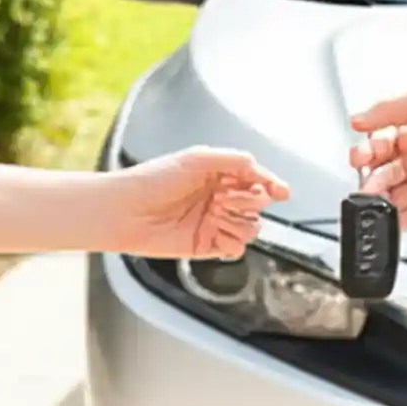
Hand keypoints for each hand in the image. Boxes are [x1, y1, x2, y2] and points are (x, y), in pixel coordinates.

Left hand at [112, 146, 289, 258]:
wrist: (125, 211)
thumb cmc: (153, 180)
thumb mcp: (196, 159)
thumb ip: (232, 160)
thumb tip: (258, 166)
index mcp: (219, 175)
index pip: (257, 179)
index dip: (271, 184)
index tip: (281, 191)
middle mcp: (220, 198)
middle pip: (259, 203)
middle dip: (249, 200)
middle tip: (224, 198)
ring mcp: (216, 222)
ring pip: (252, 226)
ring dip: (240, 220)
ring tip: (215, 214)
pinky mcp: (208, 244)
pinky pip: (237, 246)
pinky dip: (233, 241)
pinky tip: (217, 232)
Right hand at [348, 92, 406, 229]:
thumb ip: (385, 111)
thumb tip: (356, 120)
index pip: (377, 146)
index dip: (365, 152)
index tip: (360, 156)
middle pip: (381, 173)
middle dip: (369, 178)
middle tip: (366, 180)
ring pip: (392, 196)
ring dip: (378, 200)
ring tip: (371, 199)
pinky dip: (393, 221)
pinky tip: (382, 219)